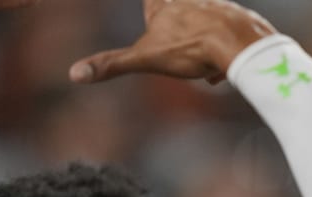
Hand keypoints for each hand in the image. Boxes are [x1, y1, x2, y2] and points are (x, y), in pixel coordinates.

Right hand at [69, 0, 275, 85]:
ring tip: (202, 67)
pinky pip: (225, 35)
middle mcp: (188, 2)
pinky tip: (219, 71)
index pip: (151, 3)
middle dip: (176, 31)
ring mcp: (215, 7)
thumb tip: (74, 74)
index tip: (153, 11)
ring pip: (202, 23)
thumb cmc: (191, 50)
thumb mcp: (144, 60)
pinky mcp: (238, 19)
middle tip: (178, 49)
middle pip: (176, 10)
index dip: (152, 8)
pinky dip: (220, 53)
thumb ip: (110, 65)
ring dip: (200, 45)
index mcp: (163, 8)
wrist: (238, 44)